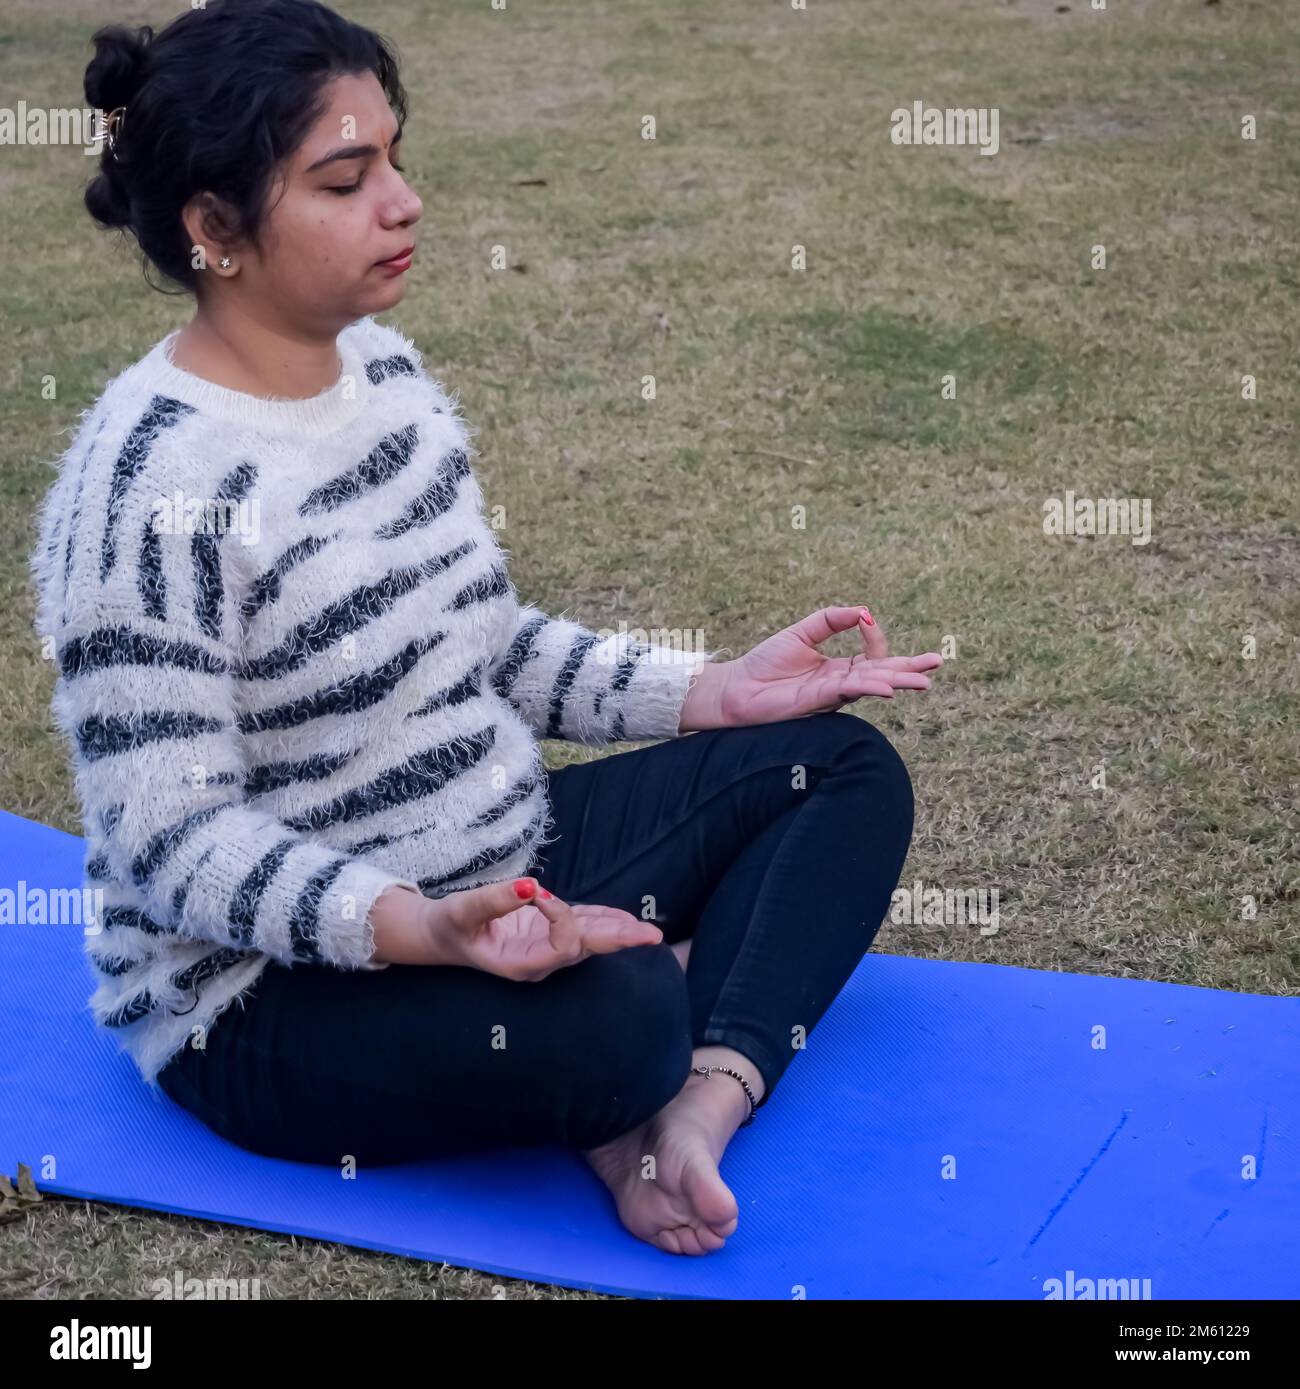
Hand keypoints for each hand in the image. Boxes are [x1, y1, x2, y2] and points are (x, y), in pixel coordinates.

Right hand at [429, 878, 663, 981]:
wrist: (443, 935)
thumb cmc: (450, 925)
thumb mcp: (463, 912)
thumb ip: (493, 901)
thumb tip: (529, 886)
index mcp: (521, 964)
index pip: (561, 946)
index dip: (560, 917)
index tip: (538, 892)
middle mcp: (540, 960)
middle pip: (585, 949)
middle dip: (617, 940)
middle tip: (651, 936)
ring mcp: (546, 948)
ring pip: (588, 939)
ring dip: (618, 931)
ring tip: (648, 930)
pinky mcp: (547, 932)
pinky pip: (581, 926)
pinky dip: (603, 920)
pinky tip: (626, 919)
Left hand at [680, 605, 942, 729]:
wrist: (736, 688)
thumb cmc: (765, 664)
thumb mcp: (801, 632)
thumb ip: (831, 619)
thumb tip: (864, 610)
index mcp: (839, 669)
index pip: (873, 656)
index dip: (876, 638)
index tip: (869, 621)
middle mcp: (841, 684)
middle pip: (883, 674)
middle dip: (911, 669)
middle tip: (938, 663)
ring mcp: (832, 695)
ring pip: (872, 685)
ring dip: (898, 682)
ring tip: (924, 681)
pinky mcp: (818, 702)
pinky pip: (848, 693)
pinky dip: (868, 687)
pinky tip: (886, 686)